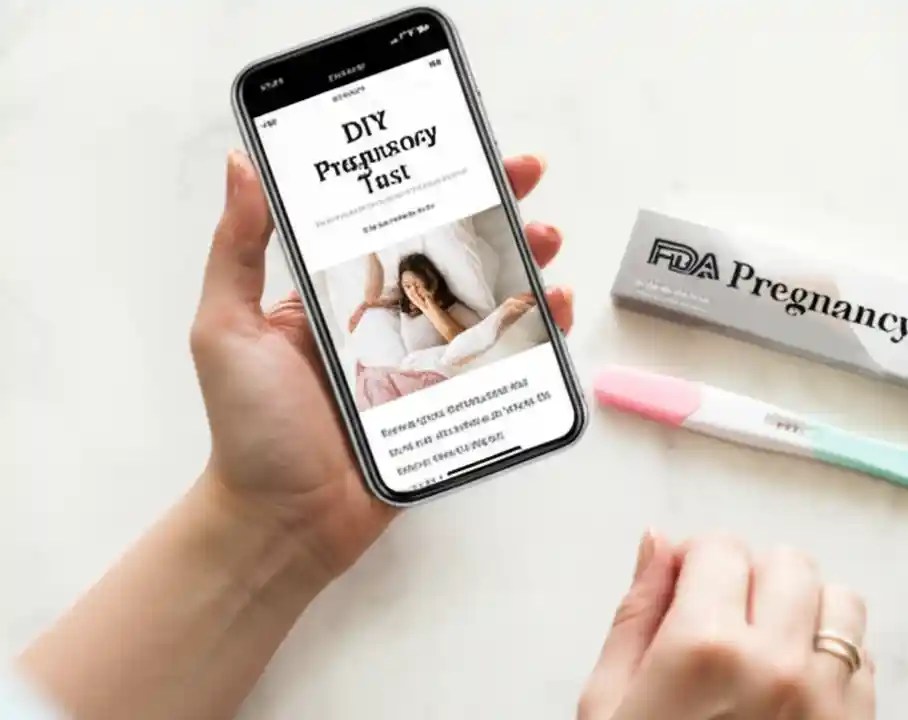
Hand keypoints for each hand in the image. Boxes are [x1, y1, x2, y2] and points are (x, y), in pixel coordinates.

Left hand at [190, 151, 573, 578]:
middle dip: (497, 217)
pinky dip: (536, 339)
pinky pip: (501, 366)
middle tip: (526, 186)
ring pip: (488, 306)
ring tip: (548, 247)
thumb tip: (240, 166)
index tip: (468, 150)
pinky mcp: (449, 407)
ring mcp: (424, 365)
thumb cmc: (249, 428)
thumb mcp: (227, 328)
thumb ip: (237, 249)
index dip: (433, 186)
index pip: (394, 224)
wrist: (282, 521)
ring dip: (526, 269)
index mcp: (340, 296)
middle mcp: (388, 323)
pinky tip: (555, 316)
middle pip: (454, 258)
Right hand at [578, 533, 874, 719]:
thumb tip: (657, 544)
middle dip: (750, 579)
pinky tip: (794, 686)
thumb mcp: (609, 707)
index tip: (686, 588)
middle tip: (722, 622)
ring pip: (840, 601)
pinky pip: (864, 658)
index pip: (719, 547)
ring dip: (804, 610)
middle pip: (785, 562)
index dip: (695, 563)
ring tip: (768, 648)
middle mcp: (778, 664)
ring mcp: (829, 699)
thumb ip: (636, 614)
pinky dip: (834, 656)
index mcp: (705, 649)